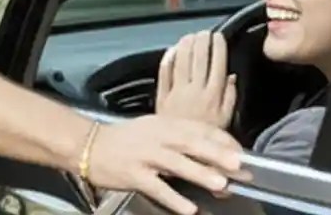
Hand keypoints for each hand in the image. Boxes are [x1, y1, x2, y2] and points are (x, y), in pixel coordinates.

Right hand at [82, 114, 248, 213]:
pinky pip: (157, 188)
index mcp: (166, 124)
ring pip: (176, 163)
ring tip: (221, 184)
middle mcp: (158, 136)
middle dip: (217, 153)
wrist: (89, 144)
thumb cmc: (126, 140)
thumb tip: (213, 155)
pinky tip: (189, 209)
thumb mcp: (154, 130)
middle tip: (239, 165)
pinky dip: (174, 198)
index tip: (241, 152)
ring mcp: (145, 155)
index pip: (200, 128)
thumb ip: (182, 141)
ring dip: (199, 173)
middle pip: (191, 143)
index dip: (222, 140)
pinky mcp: (133, 174)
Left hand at [156, 31, 236, 129]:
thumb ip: (230, 96)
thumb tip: (231, 75)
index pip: (217, 64)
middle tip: (204, 32)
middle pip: (198, 58)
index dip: (218, 47)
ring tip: (190, 36)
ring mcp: (177, 92)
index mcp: (213, 95)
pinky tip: (172, 50)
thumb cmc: (207, 137)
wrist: (181, 153)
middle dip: (202, 41)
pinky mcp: (162, 96)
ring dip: (185, 45)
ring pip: (181, 62)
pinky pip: (164, 73)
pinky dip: (168, 59)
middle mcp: (195, 90)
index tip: (218, 37)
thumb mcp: (226, 119)